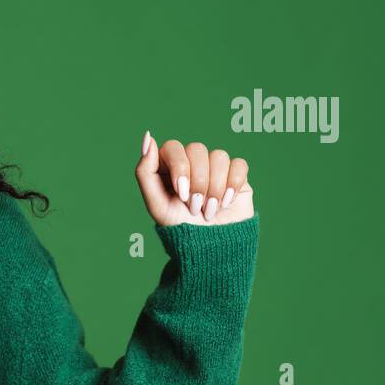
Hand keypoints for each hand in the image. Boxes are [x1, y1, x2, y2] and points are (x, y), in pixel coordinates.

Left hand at [135, 131, 254, 226]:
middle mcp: (192, 162)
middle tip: (195, 207)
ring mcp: (214, 167)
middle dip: (197, 182)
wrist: (210, 248)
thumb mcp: (156, 204)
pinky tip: (226, 203)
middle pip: (197, 149)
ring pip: (219, 156)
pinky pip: (239, 164)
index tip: (181, 194)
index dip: (180, 167)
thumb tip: (148, 136)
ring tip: (210, 211)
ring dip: (214, 188)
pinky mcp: (236, 175)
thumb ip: (145, 171)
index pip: (173, 147)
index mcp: (169, 166)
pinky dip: (233, 185)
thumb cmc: (180, 227)